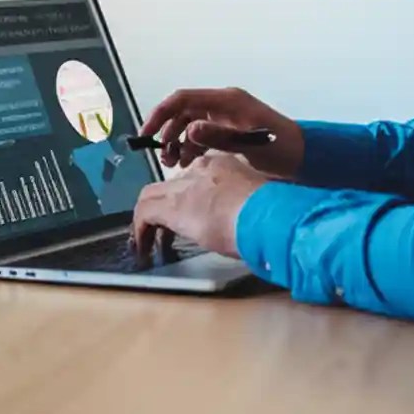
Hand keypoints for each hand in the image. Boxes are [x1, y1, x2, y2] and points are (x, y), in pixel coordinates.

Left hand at [131, 154, 267, 260]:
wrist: (268, 215)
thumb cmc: (272, 213)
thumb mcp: (258, 202)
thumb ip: (246, 205)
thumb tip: (245, 222)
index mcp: (224, 165)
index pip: (195, 177)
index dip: (189, 198)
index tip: (192, 217)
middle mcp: (200, 169)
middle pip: (171, 186)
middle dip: (165, 208)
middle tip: (166, 233)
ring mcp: (184, 186)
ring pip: (151, 196)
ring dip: (148, 220)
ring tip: (149, 243)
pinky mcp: (172, 206)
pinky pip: (144, 214)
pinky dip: (141, 231)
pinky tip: (144, 248)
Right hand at [141, 87, 304, 176]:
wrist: (305, 159)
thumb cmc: (282, 149)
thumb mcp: (249, 144)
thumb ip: (218, 136)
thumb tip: (189, 130)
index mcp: (227, 100)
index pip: (182, 99)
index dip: (161, 114)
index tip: (147, 133)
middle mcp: (223, 105)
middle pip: (182, 113)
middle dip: (168, 133)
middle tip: (163, 156)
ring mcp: (225, 118)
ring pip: (189, 126)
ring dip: (178, 143)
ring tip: (175, 165)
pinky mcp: (228, 132)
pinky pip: (200, 136)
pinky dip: (191, 149)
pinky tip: (188, 164)